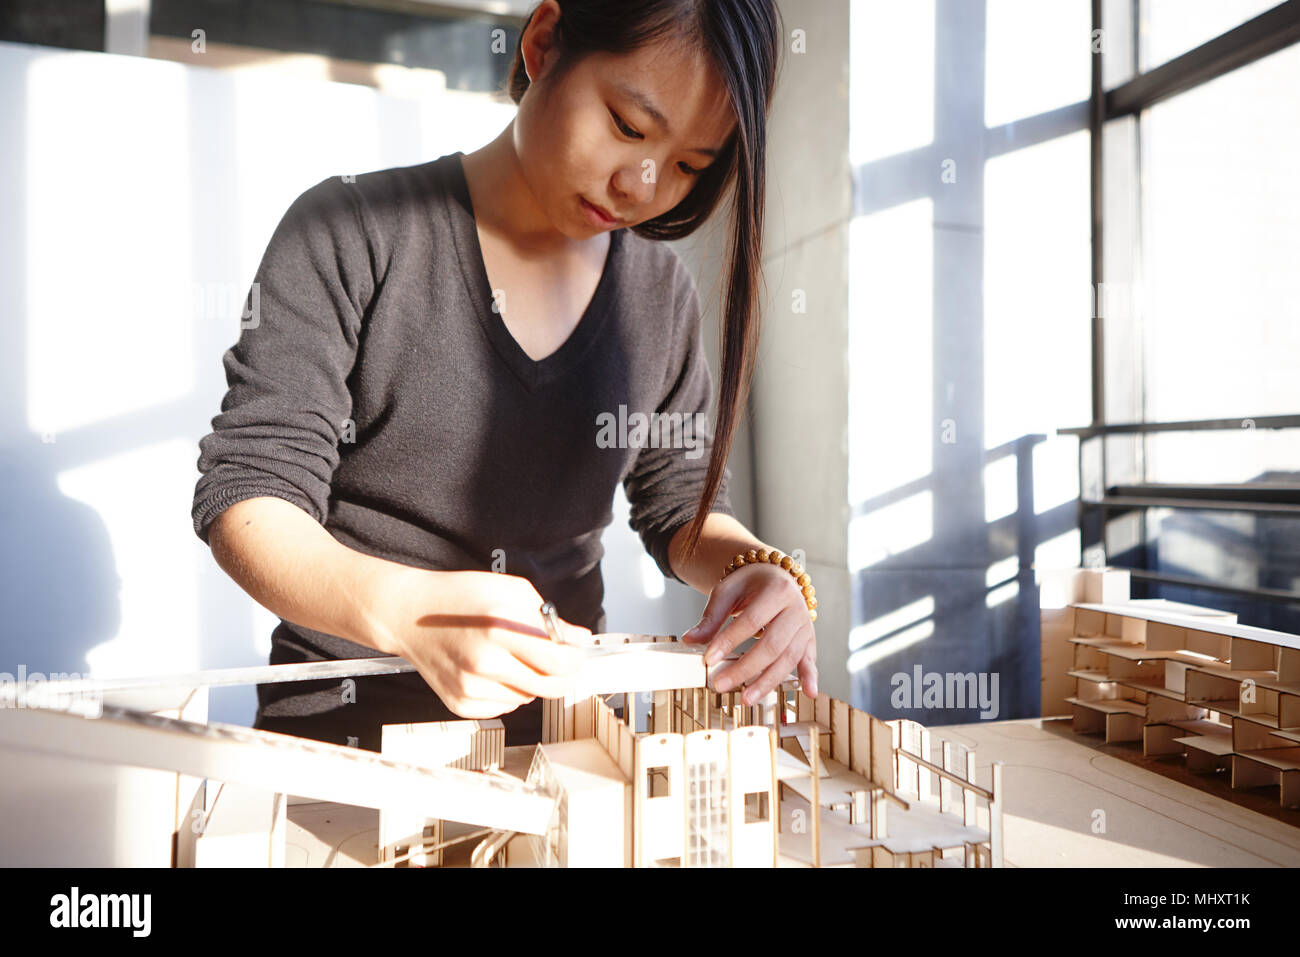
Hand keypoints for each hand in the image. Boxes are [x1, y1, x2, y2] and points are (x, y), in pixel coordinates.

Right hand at [369, 567, 589, 718]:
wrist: (410, 614)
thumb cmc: (461, 596)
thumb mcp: (510, 590)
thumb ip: (548, 618)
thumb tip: (577, 640)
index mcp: (498, 629)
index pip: (558, 662)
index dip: (576, 658)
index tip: (577, 651)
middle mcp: (483, 663)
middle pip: (549, 687)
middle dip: (565, 675)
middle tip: (563, 661)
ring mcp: (470, 687)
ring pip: (528, 698)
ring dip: (533, 681)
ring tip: (514, 657)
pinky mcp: (460, 704)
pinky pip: (505, 707)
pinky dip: (510, 691)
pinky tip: (495, 670)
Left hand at [680, 560, 817, 703]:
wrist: (776, 575)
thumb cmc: (752, 584)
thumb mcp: (728, 591)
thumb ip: (712, 617)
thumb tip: (692, 639)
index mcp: (777, 590)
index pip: (751, 620)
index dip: (729, 641)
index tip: (709, 658)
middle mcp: (796, 609)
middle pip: (772, 644)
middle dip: (745, 668)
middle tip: (721, 683)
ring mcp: (805, 626)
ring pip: (789, 658)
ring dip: (767, 681)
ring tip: (747, 698)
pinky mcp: (808, 640)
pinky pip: (810, 660)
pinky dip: (809, 677)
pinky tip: (808, 692)